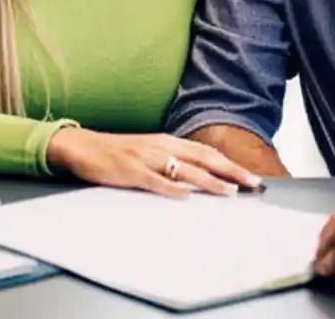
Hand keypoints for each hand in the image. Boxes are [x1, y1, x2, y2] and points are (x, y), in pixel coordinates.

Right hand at [46, 128, 261, 196]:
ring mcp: (145, 158)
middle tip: (251, 183)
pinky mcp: (129, 171)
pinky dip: (171, 187)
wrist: (83, 146)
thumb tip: (198, 176)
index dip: (229, 163)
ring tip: (228, 191)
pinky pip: (154, 180)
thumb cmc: (118, 152)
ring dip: (208, 181)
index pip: (205, 152)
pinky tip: (186, 195)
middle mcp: (160, 146)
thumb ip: (172, 160)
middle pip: (202, 158)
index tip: (250, 176)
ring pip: (183, 169)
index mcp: (167, 141)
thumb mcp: (149, 150)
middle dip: (229, 171)